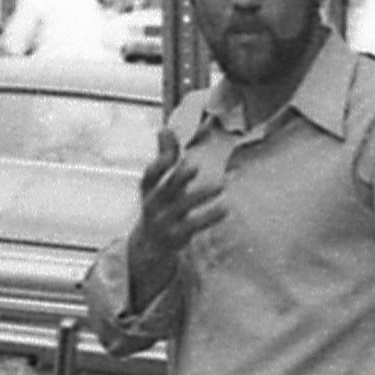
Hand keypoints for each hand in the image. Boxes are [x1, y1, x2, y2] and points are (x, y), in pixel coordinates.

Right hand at [131, 131, 222, 274]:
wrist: (148, 246)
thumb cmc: (159, 205)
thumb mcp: (158, 183)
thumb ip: (164, 156)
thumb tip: (165, 128)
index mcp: (148, 190)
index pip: (150, 176)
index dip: (160, 165)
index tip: (173, 154)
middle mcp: (152, 205)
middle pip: (165, 190)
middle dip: (179, 178)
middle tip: (195, 165)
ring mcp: (163, 223)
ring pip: (182, 208)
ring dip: (200, 196)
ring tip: (221, 185)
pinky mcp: (176, 237)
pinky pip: (194, 226)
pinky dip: (209, 217)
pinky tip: (225, 208)